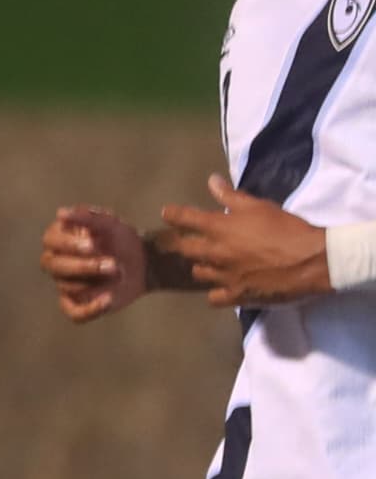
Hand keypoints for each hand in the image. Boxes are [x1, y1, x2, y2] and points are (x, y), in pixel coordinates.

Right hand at [40, 204, 153, 321]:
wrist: (142, 261)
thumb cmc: (121, 238)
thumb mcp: (110, 223)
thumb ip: (87, 217)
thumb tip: (60, 213)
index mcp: (57, 239)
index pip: (51, 241)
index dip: (69, 244)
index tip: (93, 244)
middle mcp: (55, 261)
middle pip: (55, 266)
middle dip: (83, 266)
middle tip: (112, 264)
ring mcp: (65, 284)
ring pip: (67, 286)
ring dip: (94, 282)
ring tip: (120, 273)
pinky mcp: (78, 303)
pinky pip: (75, 313)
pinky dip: (89, 310)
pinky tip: (108, 300)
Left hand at [160, 177, 328, 309]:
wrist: (312, 261)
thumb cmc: (287, 229)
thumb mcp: (260, 207)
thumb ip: (232, 196)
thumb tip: (212, 180)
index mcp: (220, 228)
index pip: (184, 218)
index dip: (173, 214)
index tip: (167, 213)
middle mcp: (215, 252)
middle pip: (185, 248)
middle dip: (183, 243)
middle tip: (187, 240)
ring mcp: (224, 276)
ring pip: (198, 273)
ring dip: (202, 266)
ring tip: (209, 263)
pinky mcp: (237, 295)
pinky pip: (214, 298)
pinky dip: (216, 293)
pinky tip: (223, 288)